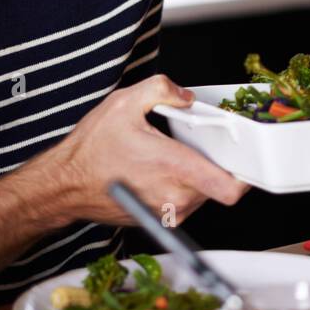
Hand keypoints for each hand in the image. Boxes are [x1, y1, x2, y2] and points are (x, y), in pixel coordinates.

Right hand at [45, 74, 248, 225]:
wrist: (64, 185)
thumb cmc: (90, 150)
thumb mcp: (124, 103)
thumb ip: (163, 89)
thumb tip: (186, 95)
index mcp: (173, 168)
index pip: (229, 187)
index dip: (246, 174)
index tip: (245, 157)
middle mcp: (175, 197)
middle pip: (220, 185)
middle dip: (216, 163)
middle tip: (198, 145)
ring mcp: (168, 213)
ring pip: (204, 194)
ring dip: (198, 175)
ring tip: (173, 156)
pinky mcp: (161, 220)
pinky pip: (187, 202)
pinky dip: (183, 186)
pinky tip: (163, 170)